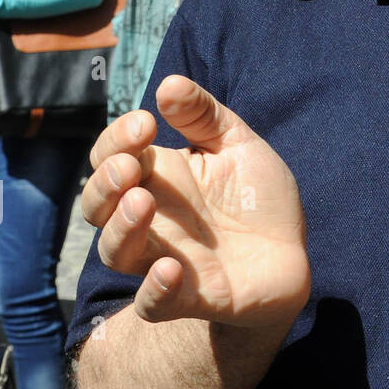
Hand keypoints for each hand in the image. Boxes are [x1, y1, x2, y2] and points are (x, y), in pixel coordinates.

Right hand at [82, 74, 310, 327]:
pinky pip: (153, 304)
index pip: (112, 157)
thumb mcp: (237, 145)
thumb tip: (169, 83)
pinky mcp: (188, 298)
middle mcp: (150, 220)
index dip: (116, 140)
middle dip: (104, 184)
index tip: (145, 123)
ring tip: (142, 204)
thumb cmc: (256, 196)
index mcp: (157, 178)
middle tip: (129, 166)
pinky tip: (169, 269)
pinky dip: (154, 290)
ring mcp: (163, 259)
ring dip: (121, 228)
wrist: (290, 254)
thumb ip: (205, 116)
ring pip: (115, 252)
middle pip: (99, 205)